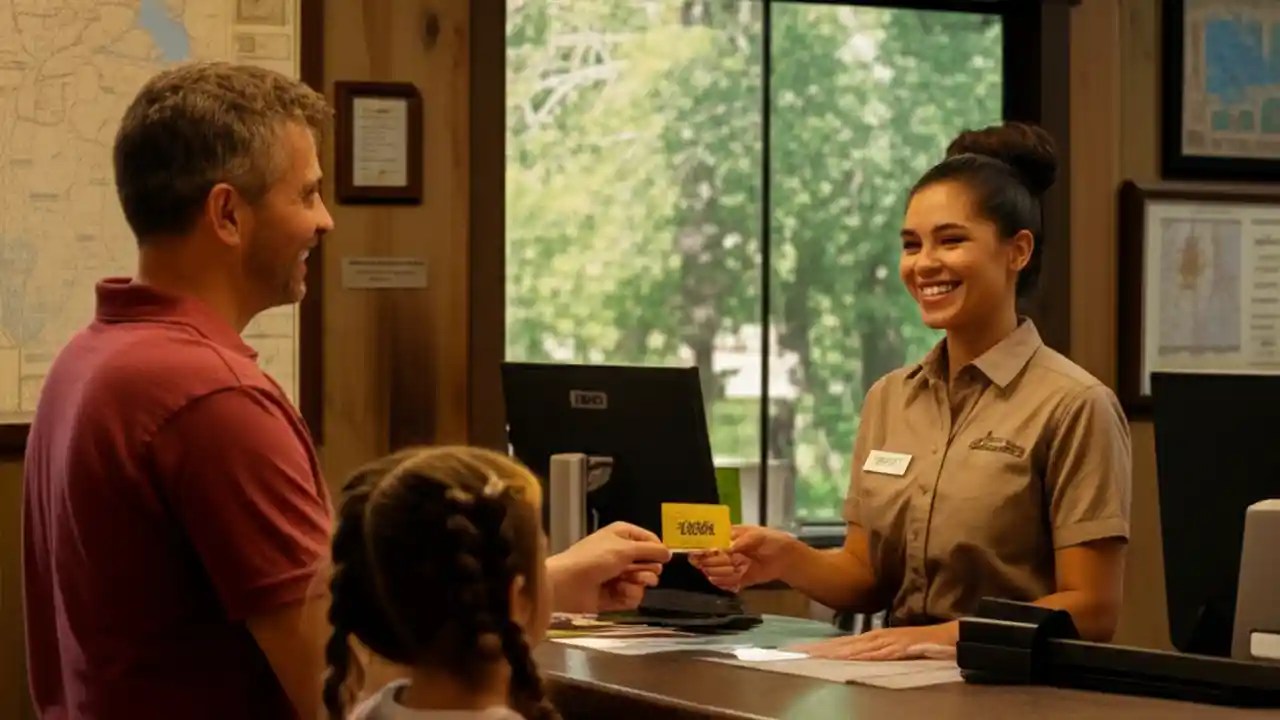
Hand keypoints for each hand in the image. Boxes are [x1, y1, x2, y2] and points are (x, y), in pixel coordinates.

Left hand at [546, 522, 671, 612]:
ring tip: (623, 584)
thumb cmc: (593, 559)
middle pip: (651, 563)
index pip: (651, 541)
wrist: (567, 584)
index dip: (657, 550)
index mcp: (623, 535)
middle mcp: (622, 554)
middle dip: (647, 570)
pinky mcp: (615, 595)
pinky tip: (617, 594)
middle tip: (636, 572)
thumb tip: (669, 552)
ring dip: (637, 584)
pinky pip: (634, 597)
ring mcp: (619, 576)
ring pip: (644, 582)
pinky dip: (628, 596)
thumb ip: (650, 551)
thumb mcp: (624, 549)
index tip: (662, 558)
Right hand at [688, 525, 798, 591]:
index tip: (696, 553)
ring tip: (735, 567)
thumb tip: (726, 549)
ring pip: (714, 573)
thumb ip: (740, 542)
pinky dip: (726, 583)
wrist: (786, 558)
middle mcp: (725, 552)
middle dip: (711, 562)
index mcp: (727, 537)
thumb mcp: (756, 536)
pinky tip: (735, 578)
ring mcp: (730, 567)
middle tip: (725, 561)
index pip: (707, 543)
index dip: (700, 548)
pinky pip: (725, 584)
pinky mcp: (738, 579)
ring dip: (721, 572)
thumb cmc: (771, 540)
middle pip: (707, 560)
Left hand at [789, 622, 958, 660]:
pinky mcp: (904, 646)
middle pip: (844, 645)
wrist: (954, 637)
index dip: (820, 648)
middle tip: (795, 652)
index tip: (798, 651)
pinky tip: (851, 657)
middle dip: (819, 649)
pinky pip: (881, 652)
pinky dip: (864, 654)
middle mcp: (880, 638)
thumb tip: (858, 661)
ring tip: (813, 656)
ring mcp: (891, 641)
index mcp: (876, 639)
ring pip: (857, 648)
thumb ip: (880, 655)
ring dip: (835, 652)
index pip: (843, 644)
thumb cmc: (928, 644)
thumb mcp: (898, 651)